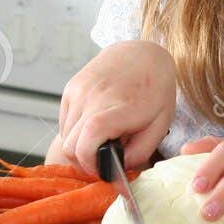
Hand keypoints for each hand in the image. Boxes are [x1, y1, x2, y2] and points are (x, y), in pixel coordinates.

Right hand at [54, 41, 178, 176]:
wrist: (141, 53)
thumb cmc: (155, 91)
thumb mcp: (160, 124)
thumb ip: (140, 152)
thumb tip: (117, 169)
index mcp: (120, 106)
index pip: (90, 138)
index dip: (91, 161)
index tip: (102, 170)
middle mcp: (93, 97)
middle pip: (71, 144)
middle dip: (84, 162)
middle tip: (101, 163)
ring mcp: (78, 91)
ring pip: (65, 136)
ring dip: (78, 147)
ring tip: (99, 144)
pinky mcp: (70, 88)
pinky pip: (64, 122)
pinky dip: (74, 133)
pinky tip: (92, 129)